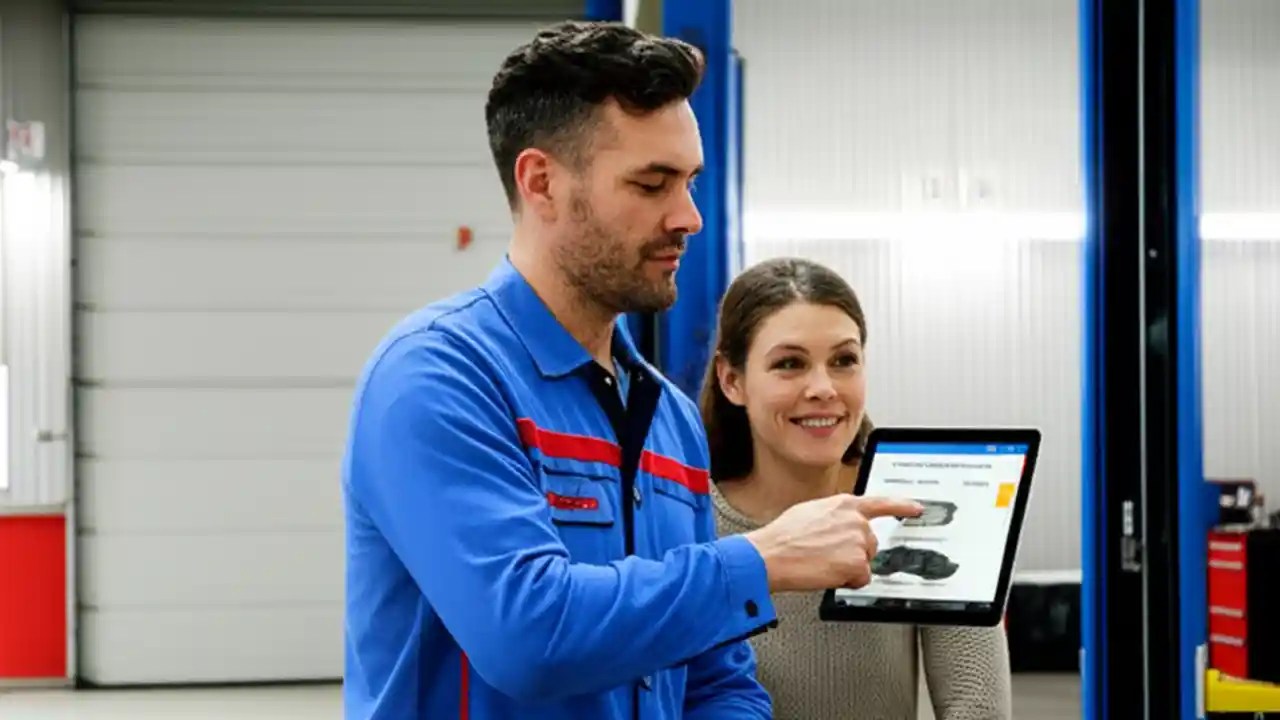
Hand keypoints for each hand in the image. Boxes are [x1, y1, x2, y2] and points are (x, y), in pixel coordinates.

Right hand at [743, 495, 923, 592]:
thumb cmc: (783, 537)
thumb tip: (839, 526)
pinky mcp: (858, 562)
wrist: (771, 554)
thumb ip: (834, 516)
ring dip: (848, 568)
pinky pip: (861, 578)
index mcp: (844, 504)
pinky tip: (827, 573)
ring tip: (822, 563)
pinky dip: (847, 581)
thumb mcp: (810, 513)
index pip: (881, 503)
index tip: (917, 508)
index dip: (902, 506)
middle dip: (853, 553)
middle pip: (870, 543)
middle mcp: (855, 520)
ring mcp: (858, 541)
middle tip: (827, 556)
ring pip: (865, 562)